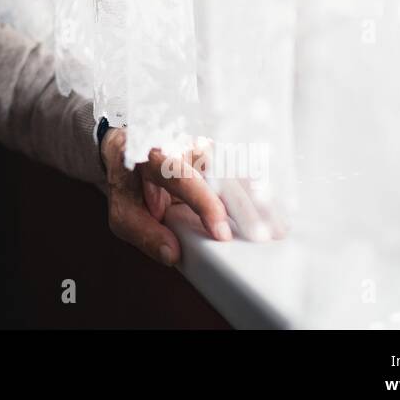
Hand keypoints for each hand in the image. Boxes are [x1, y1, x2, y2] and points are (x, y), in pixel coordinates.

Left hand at [100, 127, 285, 266]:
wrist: (128, 149)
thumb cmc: (127, 183)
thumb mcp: (122, 212)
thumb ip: (143, 232)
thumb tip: (172, 254)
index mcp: (153, 155)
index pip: (183, 177)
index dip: (205, 205)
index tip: (221, 234)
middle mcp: (182, 145)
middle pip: (220, 174)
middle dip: (243, 207)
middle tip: (261, 239)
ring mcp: (204, 147)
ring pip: (237, 171)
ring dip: (259, 200)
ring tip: (277, 230)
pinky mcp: (219, 154)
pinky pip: (243, 172)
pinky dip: (261, 193)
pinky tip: (276, 215)